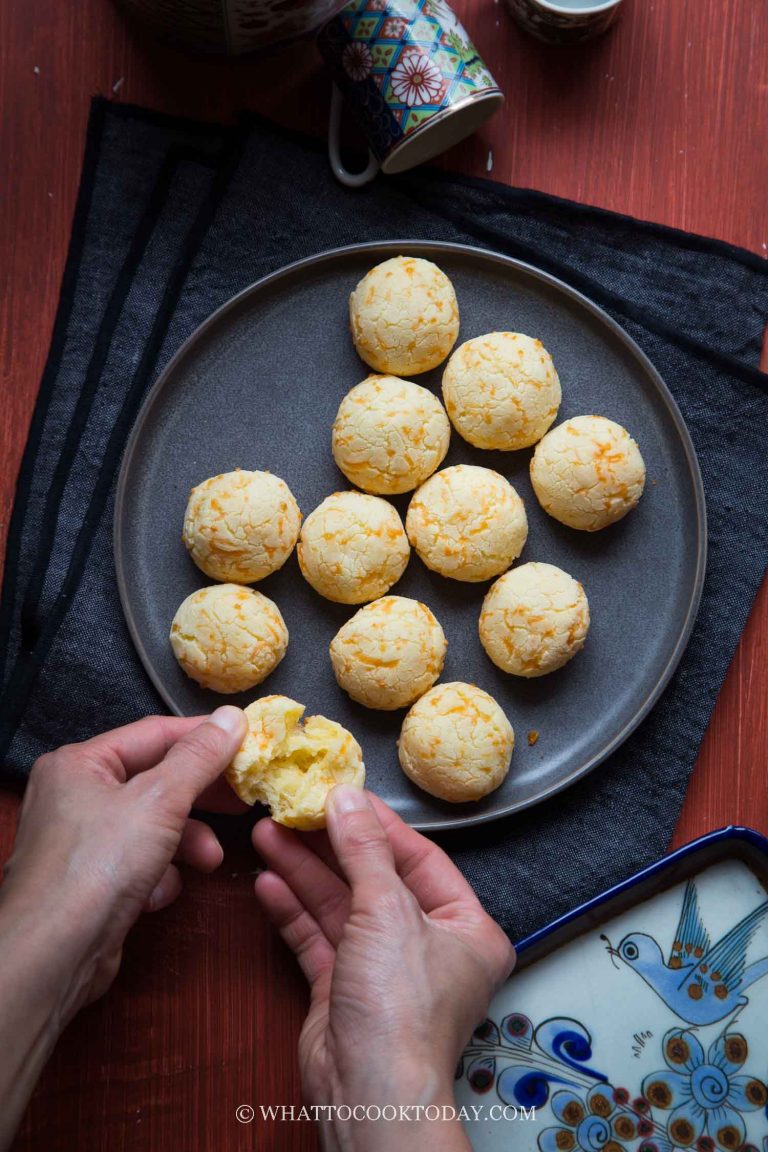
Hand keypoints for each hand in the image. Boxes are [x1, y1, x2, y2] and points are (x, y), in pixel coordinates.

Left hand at [0, 707, 247, 1151]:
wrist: (53, 956)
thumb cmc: (101, 864)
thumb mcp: (161, 799)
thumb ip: (200, 756)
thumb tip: (233, 715)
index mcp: (81, 763)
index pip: (155, 733)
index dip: (206, 736)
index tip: (251, 742)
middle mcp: (74, 795)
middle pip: (155, 781)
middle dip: (200, 799)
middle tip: (243, 800)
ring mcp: (80, 840)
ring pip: (151, 826)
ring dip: (185, 843)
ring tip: (210, 861)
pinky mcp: (91, 882)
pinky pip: (137, 862)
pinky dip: (157, 875)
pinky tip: (158, 895)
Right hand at [253, 788, 513, 1151]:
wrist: (370, 1094)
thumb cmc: (402, 1007)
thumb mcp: (386, 911)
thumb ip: (364, 850)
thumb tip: (346, 797)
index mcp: (466, 928)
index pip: (420, 859)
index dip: (379, 824)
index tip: (345, 791)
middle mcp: (429, 947)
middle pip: (375, 879)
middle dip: (332, 846)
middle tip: (297, 808)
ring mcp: (383, 970)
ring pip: (341, 907)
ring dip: (304, 872)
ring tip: (268, 833)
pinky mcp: (344, 992)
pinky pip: (318, 939)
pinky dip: (294, 911)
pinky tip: (268, 882)